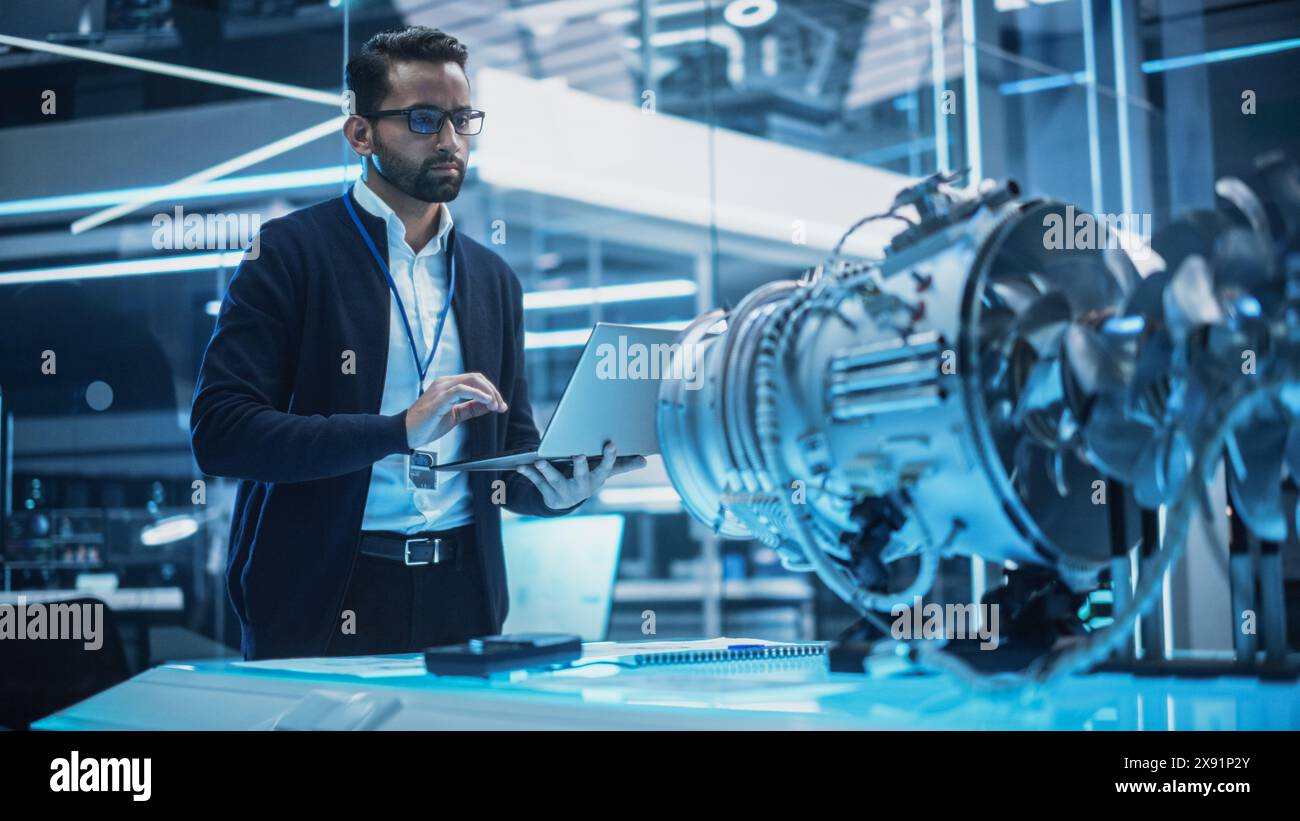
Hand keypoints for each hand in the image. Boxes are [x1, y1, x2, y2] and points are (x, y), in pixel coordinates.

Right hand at [405, 373, 506, 447]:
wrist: (407, 433)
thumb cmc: (427, 425)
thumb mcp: (455, 416)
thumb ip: (470, 409)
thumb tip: (488, 405)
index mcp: (448, 386)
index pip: (475, 381)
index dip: (491, 391)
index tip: (500, 405)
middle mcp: (445, 383)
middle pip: (476, 378)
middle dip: (492, 391)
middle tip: (500, 405)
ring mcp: (441, 389)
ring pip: (471, 380)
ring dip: (488, 393)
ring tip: (495, 405)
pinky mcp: (439, 399)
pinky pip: (461, 390)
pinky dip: (477, 394)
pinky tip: (486, 402)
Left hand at [515, 442, 646, 509]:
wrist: (566, 501)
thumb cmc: (587, 478)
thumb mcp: (603, 472)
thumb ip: (623, 465)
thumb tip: (646, 460)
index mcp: (597, 479)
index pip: (607, 467)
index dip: (610, 457)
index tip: (611, 443)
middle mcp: (582, 487)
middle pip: (582, 475)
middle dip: (580, 465)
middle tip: (577, 454)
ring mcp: (565, 492)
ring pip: (555, 480)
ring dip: (547, 470)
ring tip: (540, 460)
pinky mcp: (548, 495)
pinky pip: (537, 483)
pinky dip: (529, 474)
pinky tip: (520, 465)